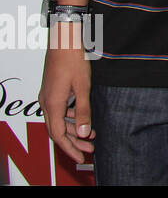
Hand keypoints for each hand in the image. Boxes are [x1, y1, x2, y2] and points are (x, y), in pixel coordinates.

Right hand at [39, 27, 95, 162]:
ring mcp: (48, 96)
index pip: (58, 135)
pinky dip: (70, 118)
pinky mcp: (52, 90)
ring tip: (91, 135)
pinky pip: (59, 110)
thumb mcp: (83, 87)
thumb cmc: (74, 60)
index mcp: (52, 104)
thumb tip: (84, 132)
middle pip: (57, 131)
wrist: (64, 40)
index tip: (82, 157)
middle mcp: (46, 102)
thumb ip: (83, 111)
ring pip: (58, 121)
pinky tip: (82, 118)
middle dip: (73, 142)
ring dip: (73, 129)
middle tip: (90, 149)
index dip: (70, 148)